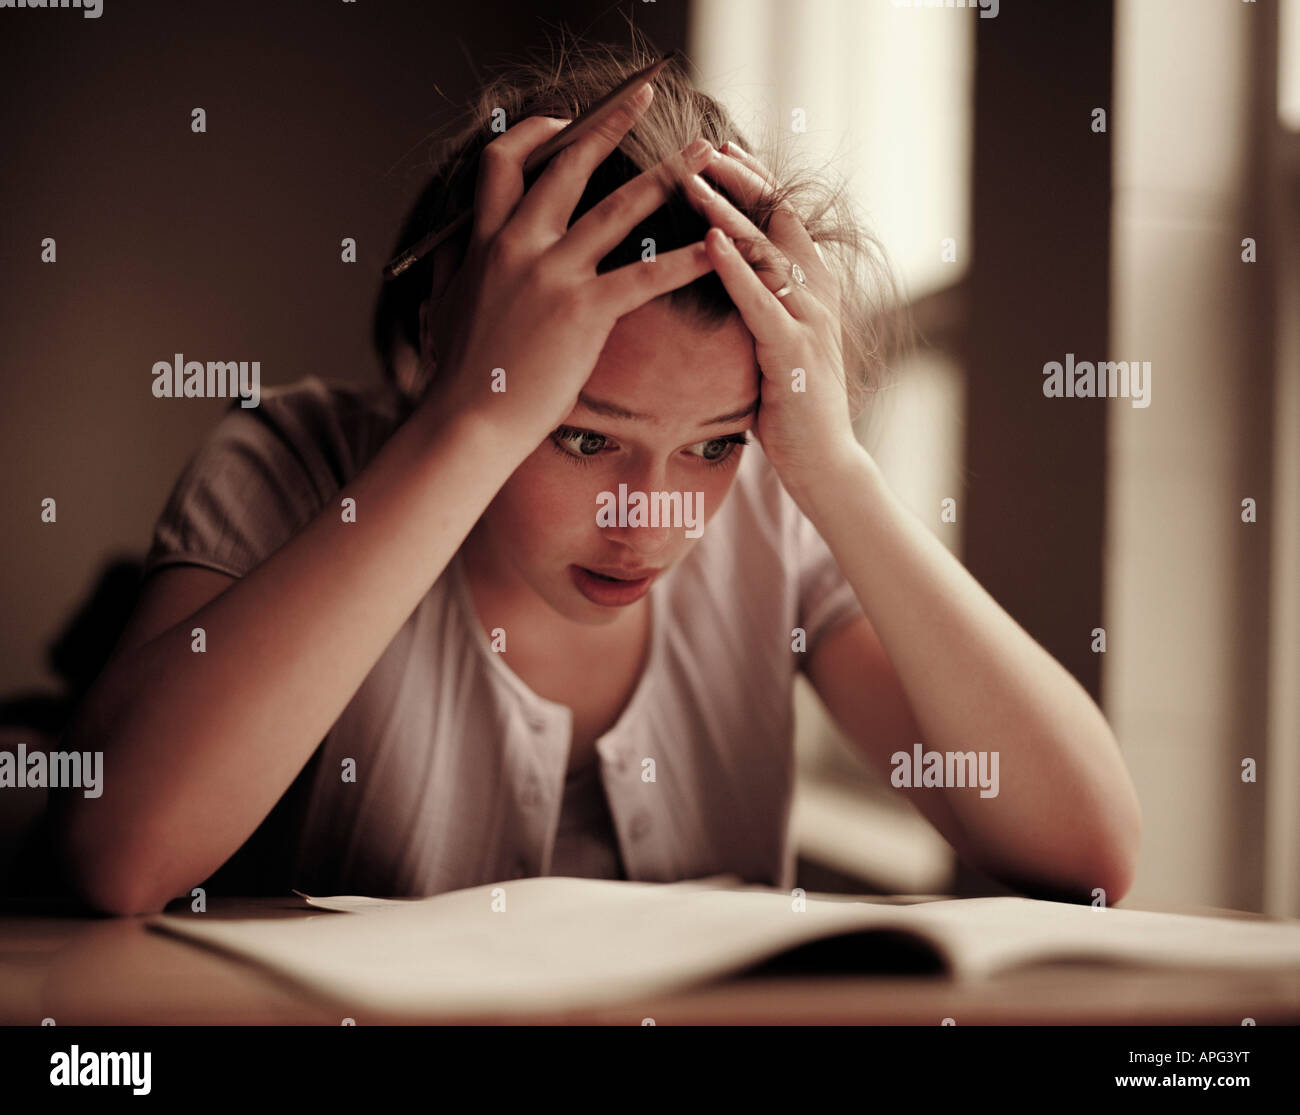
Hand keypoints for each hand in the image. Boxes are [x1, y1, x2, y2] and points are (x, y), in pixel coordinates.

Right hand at [417, 88, 719, 449]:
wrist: (467, 420)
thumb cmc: (462, 374)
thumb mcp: (447, 305)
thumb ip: (458, 268)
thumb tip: (457, 249)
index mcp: (485, 241)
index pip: (504, 160)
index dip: (537, 131)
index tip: (565, 119)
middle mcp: (518, 245)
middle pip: (567, 162)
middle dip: (610, 121)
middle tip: (645, 94)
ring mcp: (552, 275)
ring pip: (617, 207)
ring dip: (667, 173)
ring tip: (704, 154)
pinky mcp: (583, 311)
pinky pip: (645, 276)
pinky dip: (686, 259)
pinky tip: (717, 247)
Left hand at [683, 142, 862, 500]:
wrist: (824, 462)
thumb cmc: (790, 405)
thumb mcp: (772, 341)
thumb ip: (757, 304)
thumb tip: (716, 274)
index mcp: (814, 286)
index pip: (782, 216)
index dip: (752, 179)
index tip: (719, 148)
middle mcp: (819, 294)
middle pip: (778, 218)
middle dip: (739, 177)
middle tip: (700, 144)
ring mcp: (810, 321)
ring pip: (767, 251)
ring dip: (727, 210)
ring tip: (691, 178)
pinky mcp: (794, 352)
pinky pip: (761, 301)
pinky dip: (735, 268)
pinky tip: (711, 241)